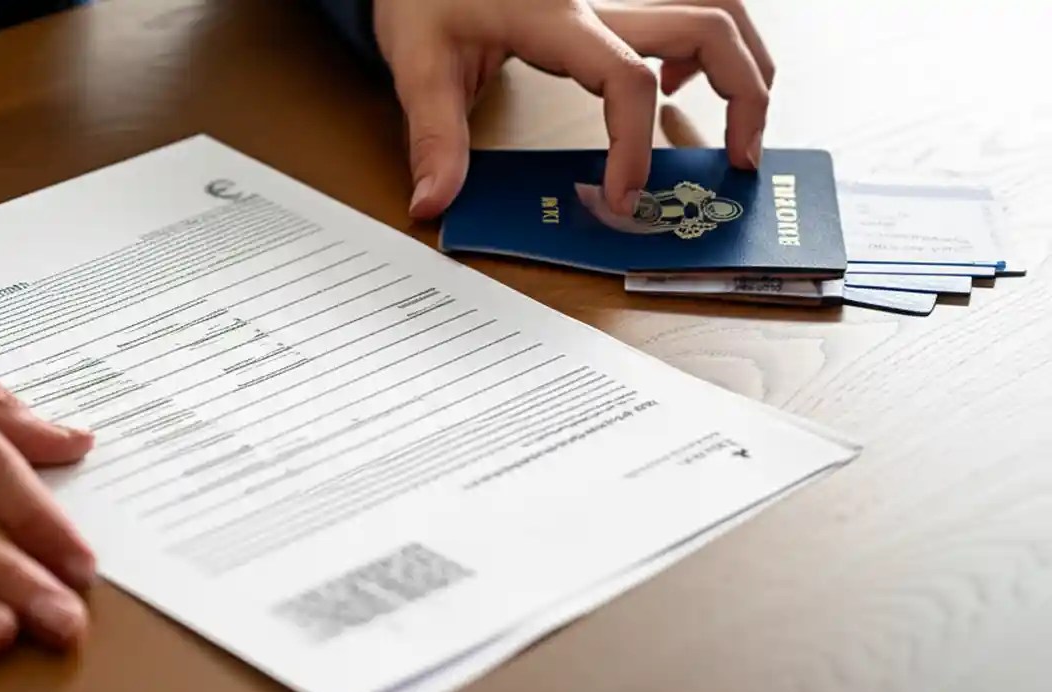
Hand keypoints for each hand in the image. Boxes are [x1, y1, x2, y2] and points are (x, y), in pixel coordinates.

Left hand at [374, 0, 774, 218]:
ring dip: (745, 61)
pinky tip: (681, 82)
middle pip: (708, 24)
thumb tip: (432, 202)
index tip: (624, 197)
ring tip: (738, 124)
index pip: (627, 79)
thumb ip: (433, 138)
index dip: (635, 145)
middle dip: (744, 96)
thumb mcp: (417, 65)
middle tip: (741, 160)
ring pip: (716, 5)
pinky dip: (712, 44)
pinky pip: (690, 4)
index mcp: (556, 18)